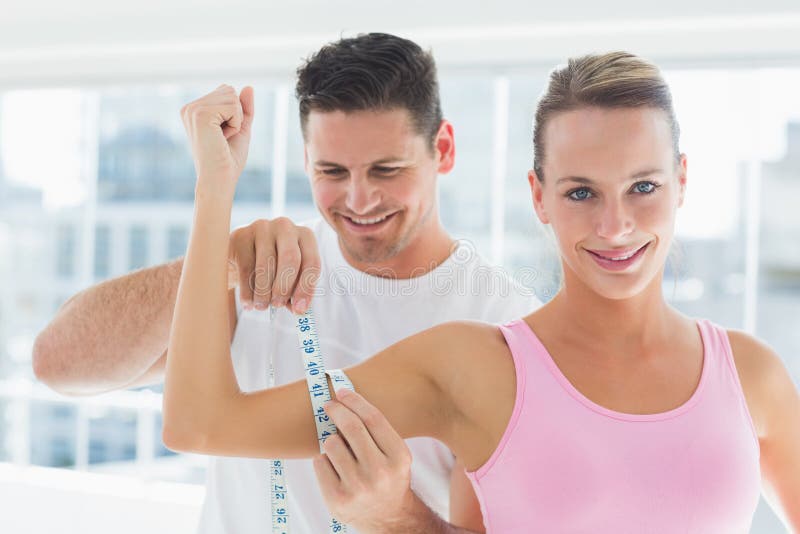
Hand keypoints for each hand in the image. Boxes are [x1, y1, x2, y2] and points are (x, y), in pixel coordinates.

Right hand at [180, 84, 253, 193]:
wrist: (220, 179)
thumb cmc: (228, 159)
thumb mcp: (240, 127)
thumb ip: (244, 108)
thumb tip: (249, 87)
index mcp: (195, 110)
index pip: (226, 91)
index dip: (235, 113)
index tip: (224, 134)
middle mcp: (190, 107)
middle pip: (229, 90)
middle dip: (236, 115)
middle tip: (224, 137)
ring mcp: (193, 110)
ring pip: (232, 96)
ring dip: (236, 119)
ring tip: (222, 138)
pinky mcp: (200, 114)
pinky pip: (233, 106)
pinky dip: (235, 123)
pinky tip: (222, 137)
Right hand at [227, 218, 320, 313]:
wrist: (238, 259)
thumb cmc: (271, 271)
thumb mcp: (287, 278)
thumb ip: (295, 292)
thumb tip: (299, 308)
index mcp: (305, 236)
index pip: (312, 262)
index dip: (306, 288)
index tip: (299, 309)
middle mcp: (285, 227)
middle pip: (291, 259)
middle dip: (285, 287)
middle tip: (278, 305)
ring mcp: (262, 228)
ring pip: (266, 266)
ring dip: (264, 292)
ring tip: (261, 306)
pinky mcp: (240, 235)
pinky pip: (246, 268)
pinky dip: (248, 291)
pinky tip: (249, 303)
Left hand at [315, 389, 415, 531]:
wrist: (388, 518)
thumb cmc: (388, 476)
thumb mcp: (395, 455)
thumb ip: (376, 431)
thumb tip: (343, 399)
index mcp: (399, 457)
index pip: (374, 418)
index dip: (355, 400)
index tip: (342, 391)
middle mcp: (380, 473)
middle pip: (351, 427)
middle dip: (337, 410)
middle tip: (329, 405)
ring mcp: (358, 487)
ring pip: (332, 443)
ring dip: (331, 440)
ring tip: (340, 451)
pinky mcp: (337, 498)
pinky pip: (319, 462)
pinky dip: (323, 459)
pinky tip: (334, 468)